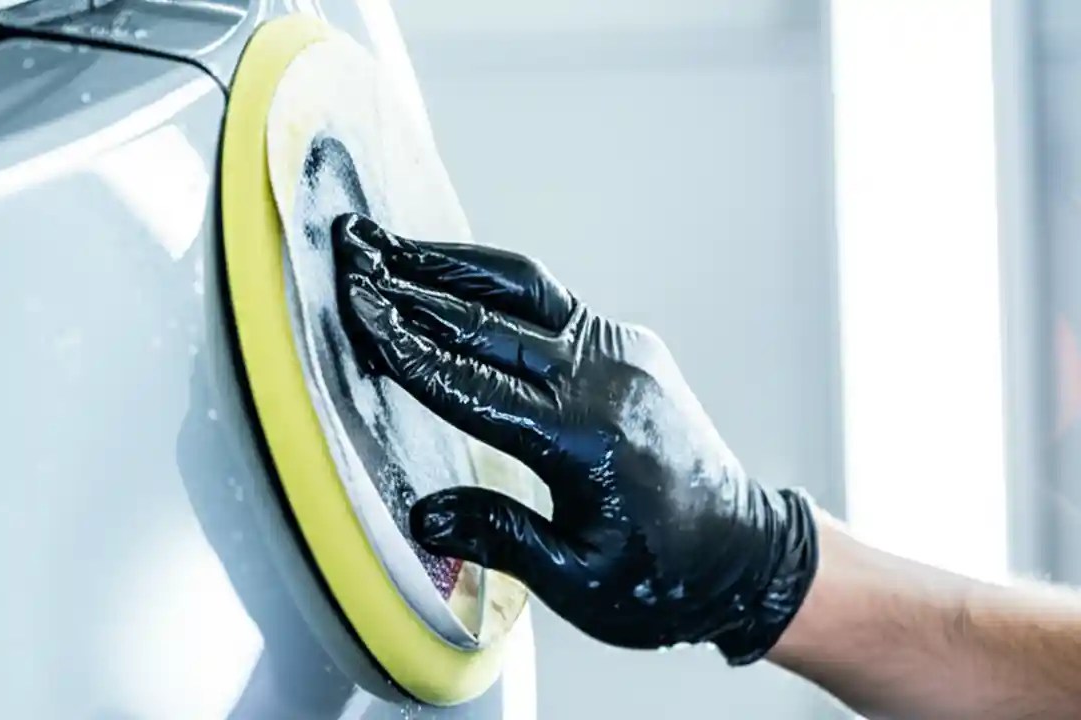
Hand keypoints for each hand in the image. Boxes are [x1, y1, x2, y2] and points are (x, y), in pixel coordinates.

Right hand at [333, 214, 818, 663]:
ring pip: (525, 289)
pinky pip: (553, 304)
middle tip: (354, 252)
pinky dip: (496, 287)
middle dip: (412, 283)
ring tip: (393, 246)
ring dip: (455, 266)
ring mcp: (622, 352)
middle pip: (489, 319)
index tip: (355, 307)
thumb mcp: (575, 580)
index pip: (471, 381)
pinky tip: (456, 282)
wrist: (747, 555)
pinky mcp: (629, 346)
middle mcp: (605, 377)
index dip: (406, 345)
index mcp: (584, 439)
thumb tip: (423, 514)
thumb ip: (499, 539)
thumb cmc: (664, 580)